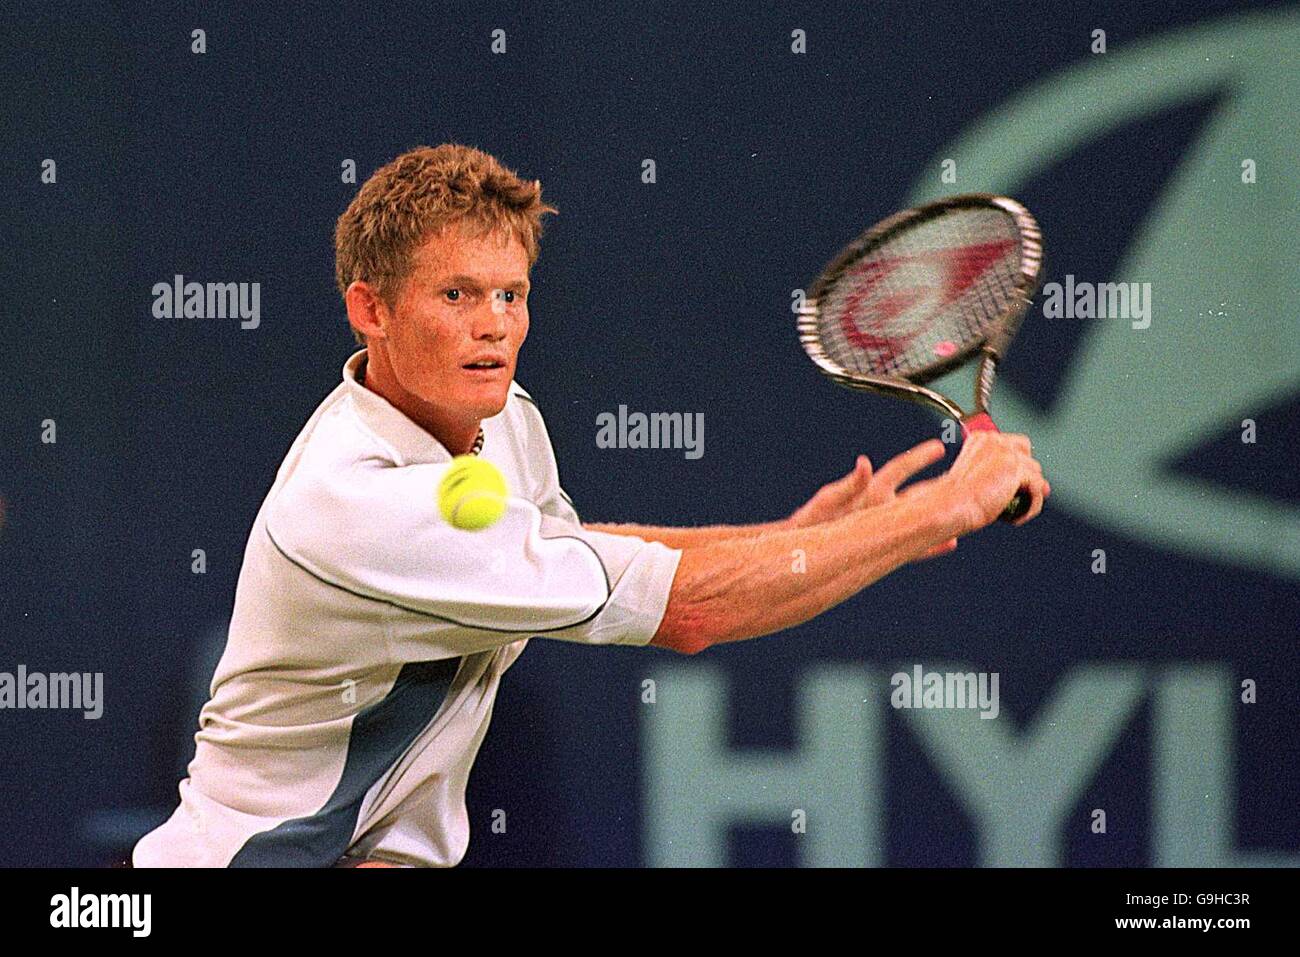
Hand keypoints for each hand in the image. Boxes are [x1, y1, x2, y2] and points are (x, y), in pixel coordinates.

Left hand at [788, 441, 961, 558]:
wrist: (803, 550)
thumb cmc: (811, 522)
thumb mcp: (830, 500)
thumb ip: (849, 484)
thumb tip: (865, 464)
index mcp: (870, 491)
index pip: (899, 469)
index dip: (918, 458)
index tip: (939, 447)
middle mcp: (881, 506)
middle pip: (918, 492)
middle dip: (940, 483)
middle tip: (968, 475)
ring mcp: (884, 525)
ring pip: (920, 518)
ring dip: (941, 514)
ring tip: (967, 510)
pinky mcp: (882, 545)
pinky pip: (912, 545)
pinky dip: (930, 545)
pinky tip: (949, 542)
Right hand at [937, 431, 1049, 533]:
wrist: (950, 507)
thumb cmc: (957, 500)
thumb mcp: (980, 480)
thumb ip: (1005, 476)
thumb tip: (1043, 486)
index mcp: (981, 439)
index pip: (1014, 445)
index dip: (1018, 465)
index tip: (1013, 486)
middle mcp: (995, 441)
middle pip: (1028, 456)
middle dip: (1028, 477)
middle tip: (1022, 499)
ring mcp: (1006, 453)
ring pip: (1036, 474)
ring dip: (1030, 495)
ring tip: (1015, 512)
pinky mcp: (1015, 469)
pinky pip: (1037, 489)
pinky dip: (1031, 507)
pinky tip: (1016, 519)